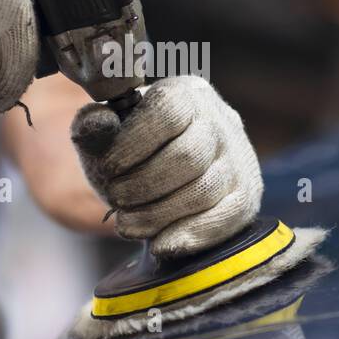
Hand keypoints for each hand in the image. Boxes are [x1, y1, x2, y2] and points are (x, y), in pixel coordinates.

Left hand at [70, 74, 263, 257]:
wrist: (156, 184)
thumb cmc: (130, 156)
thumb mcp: (104, 140)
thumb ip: (92, 128)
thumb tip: (97, 123)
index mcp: (185, 93)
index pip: (168, 111)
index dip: (135, 143)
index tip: (108, 168)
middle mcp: (219, 119)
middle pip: (189, 155)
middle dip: (144, 185)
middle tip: (117, 199)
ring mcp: (238, 157)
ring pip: (206, 190)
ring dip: (159, 214)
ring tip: (128, 223)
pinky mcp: (247, 194)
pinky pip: (227, 217)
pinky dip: (190, 235)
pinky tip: (160, 244)